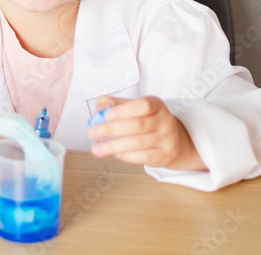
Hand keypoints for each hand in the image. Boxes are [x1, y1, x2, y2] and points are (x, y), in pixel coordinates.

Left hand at [87, 95, 206, 170]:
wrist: (168, 139)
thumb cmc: (143, 120)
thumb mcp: (130, 107)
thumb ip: (113, 104)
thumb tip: (100, 109)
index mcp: (156, 104)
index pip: (143, 105)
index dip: (124, 110)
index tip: (106, 116)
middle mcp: (165, 120)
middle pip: (138, 125)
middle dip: (112, 129)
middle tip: (91, 133)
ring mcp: (167, 139)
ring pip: (138, 143)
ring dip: (114, 146)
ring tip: (96, 149)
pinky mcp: (165, 154)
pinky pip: (144, 156)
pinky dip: (127, 156)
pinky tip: (115, 154)